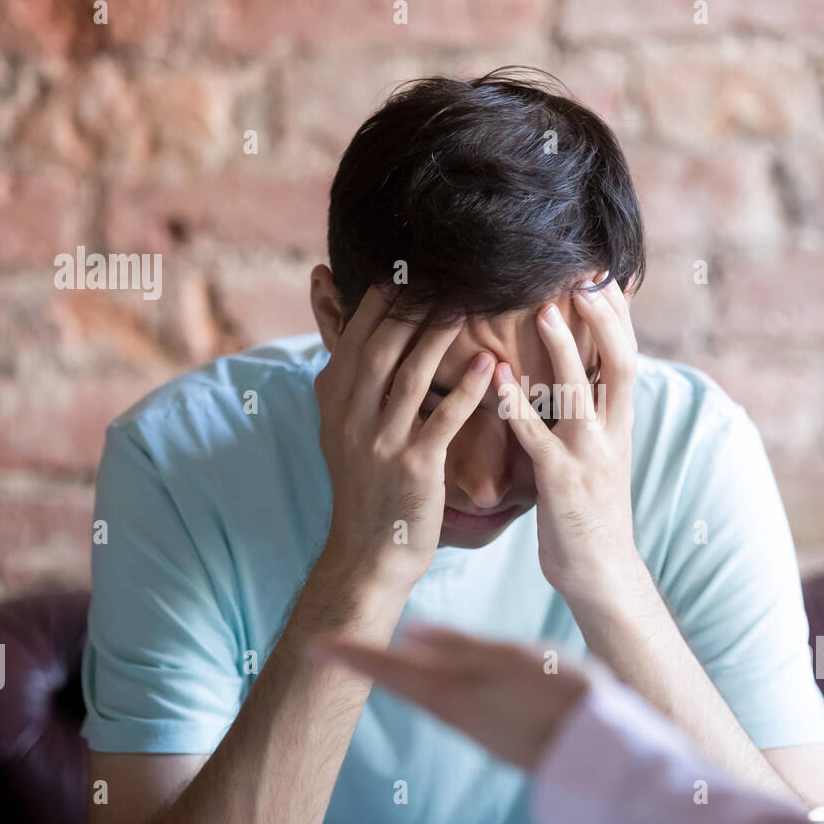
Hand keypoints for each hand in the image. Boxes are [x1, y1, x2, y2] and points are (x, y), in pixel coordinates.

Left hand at [306, 623, 596, 770]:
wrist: (596, 750)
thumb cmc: (558, 696)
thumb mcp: (510, 657)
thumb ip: (461, 646)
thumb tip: (411, 633)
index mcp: (451, 691)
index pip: (387, 667)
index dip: (351, 654)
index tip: (314, 645)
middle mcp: (453, 712)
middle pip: (398, 681)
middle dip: (366, 662)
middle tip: (334, 648)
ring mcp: (472, 725)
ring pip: (421, 690)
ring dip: (394, 671)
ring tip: (374, 653)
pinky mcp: (491, 730)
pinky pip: (444, 699)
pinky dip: (426, 680)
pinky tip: (432, 671)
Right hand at [315, 286, 494, 595]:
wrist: (368, 552)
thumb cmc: (366, 487)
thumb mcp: (342, 431)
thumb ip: (351, 384)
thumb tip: (355, 332)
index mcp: (333, 402)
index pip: (354, 339)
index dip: (378, 304)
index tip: (402, 272)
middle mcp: (351, 417)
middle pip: (379, 349)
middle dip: (408, 310)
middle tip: (437, 276)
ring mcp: (380, 442)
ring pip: (410, 377)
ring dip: (437, 338)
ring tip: (464, 305)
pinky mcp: (414, 467)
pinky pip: (443, 419)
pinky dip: (468, 390)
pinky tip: (490, 366)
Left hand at [497, 275, 640, 605]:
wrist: (601, 571)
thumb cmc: (590, 509)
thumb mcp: (600, 453)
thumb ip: (592, 411)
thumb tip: (580, 369)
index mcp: (621, 423)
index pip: (628, 355)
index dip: (617, 314)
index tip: (602, 272)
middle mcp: (612, 433)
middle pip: (622, 363)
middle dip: (605, 319)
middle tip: (584, 276)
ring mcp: (588, 457)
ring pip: (581, 393)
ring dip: (563, 350)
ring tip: (542, 310)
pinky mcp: (559, 482)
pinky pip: (537, 436)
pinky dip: (518, 405)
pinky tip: (497, 378)